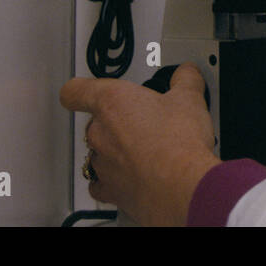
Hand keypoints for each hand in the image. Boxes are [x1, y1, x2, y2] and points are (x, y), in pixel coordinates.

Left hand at [60, 62, 220, 225]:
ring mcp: (102, 163)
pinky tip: (136, 174)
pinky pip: (102, 183)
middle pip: (95, 122)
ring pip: (100, 152)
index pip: (74, 91)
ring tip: (149, 150)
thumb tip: (186, 74)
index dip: (80, 89)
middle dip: (118, 121)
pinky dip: (116, 179)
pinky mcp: (110, 191)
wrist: (183, 185)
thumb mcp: (190, 98)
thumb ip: (184, 79)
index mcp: (112, 102)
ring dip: (119, 150)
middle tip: (146, 122)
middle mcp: (100, 132)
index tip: (86, 90)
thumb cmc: (179, 143)